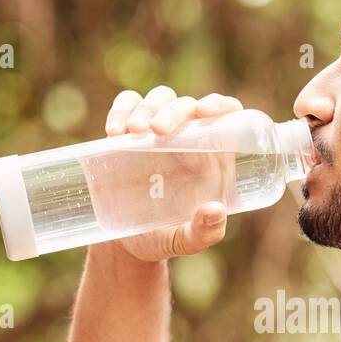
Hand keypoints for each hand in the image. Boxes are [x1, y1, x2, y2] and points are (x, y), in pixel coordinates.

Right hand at [101, 85, 243, 262]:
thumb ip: (203, 232)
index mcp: (212, 157)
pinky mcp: (128, 133)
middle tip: (158, 130)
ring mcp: (156, 133)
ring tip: (134, 131)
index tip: (203, 111)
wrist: (125, 242)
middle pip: (187, 105)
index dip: (219, 105)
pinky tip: (114, 131)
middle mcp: (187, 139)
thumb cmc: (164, 238)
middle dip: (174, 110)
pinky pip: (127, 105)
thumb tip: (216, 211)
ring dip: (148, 106)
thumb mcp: (184, 241)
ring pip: (159, 99)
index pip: (226, 116)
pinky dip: (121, 109)